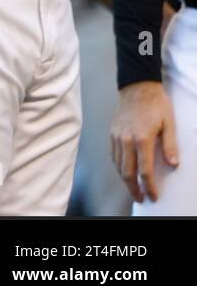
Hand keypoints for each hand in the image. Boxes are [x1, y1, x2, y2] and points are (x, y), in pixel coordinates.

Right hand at [110, 80, 178, 203]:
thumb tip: (173, 164)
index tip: (153, 196)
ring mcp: (116, 136)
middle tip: (140, 198)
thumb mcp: (169, 124)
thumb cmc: (156, 105)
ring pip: (117, 164)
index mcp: (142, 139)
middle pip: (126, 171)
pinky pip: (113, 154)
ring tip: (132, 187)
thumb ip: (170, 146)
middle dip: (133, 188)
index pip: (144, 170)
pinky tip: (124, 170)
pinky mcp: (112, 132)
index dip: (148, 186)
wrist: (137, 87)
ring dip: (124, 179)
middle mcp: (126, 140)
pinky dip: (118, 166)